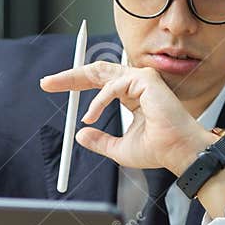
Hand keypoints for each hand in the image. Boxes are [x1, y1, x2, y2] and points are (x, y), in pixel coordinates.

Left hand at [40, 61, 215, 174]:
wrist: (177, 153)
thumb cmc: (157, 150)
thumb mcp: (118, 148)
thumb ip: (100, 140)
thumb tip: (80, 135)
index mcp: (132, 96)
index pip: (99, 83)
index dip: (76, 83)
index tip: (52, 87)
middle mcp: (136, 84)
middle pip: (96, 71)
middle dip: (68, 75)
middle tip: (46, 82)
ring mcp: (141, 79)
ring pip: (100, 73)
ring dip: (74, 80)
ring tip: (54, 86)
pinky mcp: (146, 80)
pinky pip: (112, 86)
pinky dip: (98, 102)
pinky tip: (91, 115)